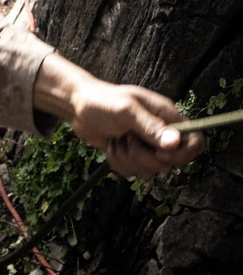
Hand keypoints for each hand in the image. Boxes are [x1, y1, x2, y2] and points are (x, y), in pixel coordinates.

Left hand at [33, 52, 204, 179]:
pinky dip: (118, 163)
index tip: (159, 152)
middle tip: (127, 139)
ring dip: (128, 159)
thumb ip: (150, 127)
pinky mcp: (133, 157)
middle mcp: (162, 134)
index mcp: (169, 117)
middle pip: (171, 163)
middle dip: (143, 157)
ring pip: (150, 170)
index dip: (182, 154)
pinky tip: (112, 146)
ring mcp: (148, 147)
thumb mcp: (126, 111)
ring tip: (117, 139)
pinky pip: (133, 172)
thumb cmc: (103, 101)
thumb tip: (175, 143)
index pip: (195, 142)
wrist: (80, 108)